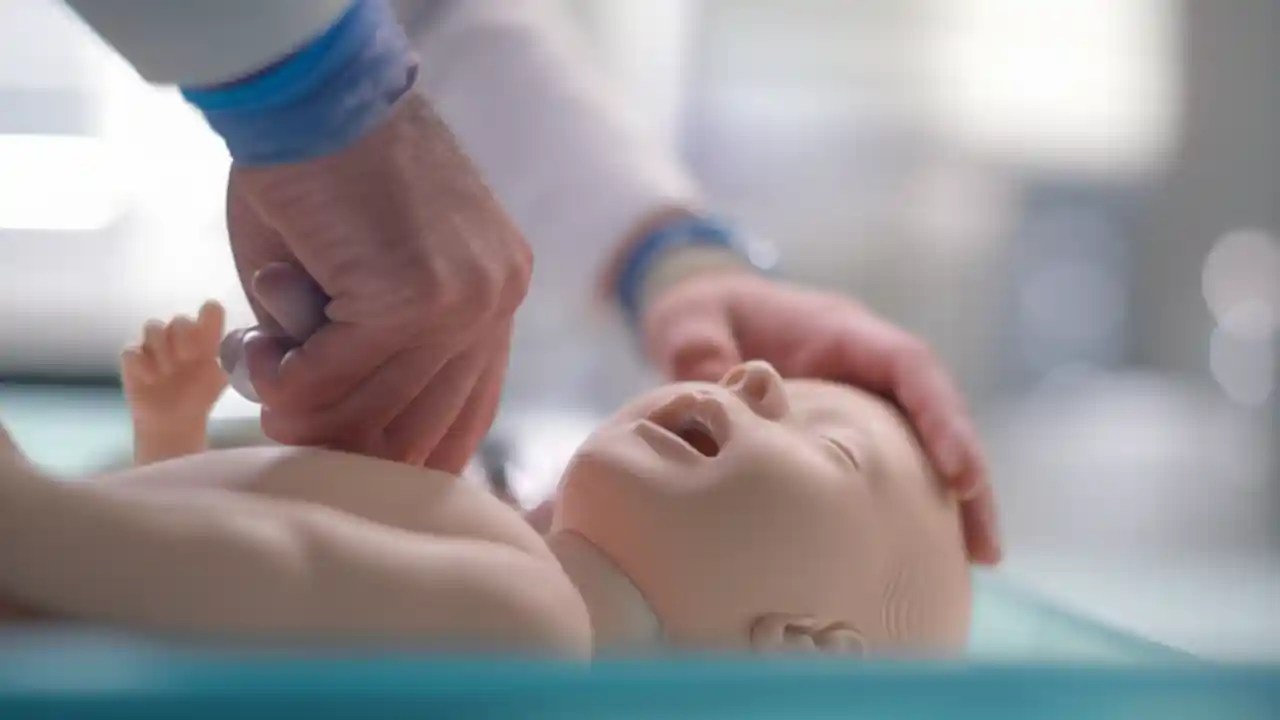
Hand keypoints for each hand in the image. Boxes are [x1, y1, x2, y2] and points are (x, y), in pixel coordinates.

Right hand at [121, 301, 227, 423]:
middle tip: (187, 360)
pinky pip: (131, 350)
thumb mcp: (219, 379)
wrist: (174, 421)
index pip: (211, 312)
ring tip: (166, 372)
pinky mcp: (132, 360)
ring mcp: (154, 346)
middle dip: (183, 338)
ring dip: (161, 349)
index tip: (207, 326)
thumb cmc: (199, 396)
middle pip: (180, 319)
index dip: (209, 313)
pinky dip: (141, 364)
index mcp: (204, 338)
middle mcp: (179, 336)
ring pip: (153, 327)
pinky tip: (150, 380)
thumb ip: (228, 360)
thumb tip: (240, 347)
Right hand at [223, 94, 528, 470]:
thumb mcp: (366, 277)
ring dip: (304, 409)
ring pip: (372, 408)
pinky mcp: (411, 297)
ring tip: (264, 375)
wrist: (313, 94)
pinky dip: (284, 379)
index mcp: (496, 291)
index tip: (367, 474)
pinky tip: (261, 351)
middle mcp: (495, 299)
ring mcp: (461, 301)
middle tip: (285, 422)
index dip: (415, 452)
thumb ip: (370, 353)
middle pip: (422, 422)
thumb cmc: (324, 174)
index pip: (470, 405)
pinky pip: (331, 378)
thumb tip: (329, 428)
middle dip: (345, 439)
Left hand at [641, 272, 999, 563]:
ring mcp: (864, 398)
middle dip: (970, 476)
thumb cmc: (703, 312)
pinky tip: (924, 556)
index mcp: (843, 331)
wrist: (699, 315)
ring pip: (925, 447)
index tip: (959, 475)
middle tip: (986, 547)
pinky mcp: (852, 429)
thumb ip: (696, 345)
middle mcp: (867, 365)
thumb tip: (709, 380)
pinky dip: (913, 505)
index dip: (941, 417)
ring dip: (954, 501)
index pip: (909, 367)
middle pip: (939, 416)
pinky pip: (894, 465)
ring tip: (976, 562)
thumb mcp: (689, 320)